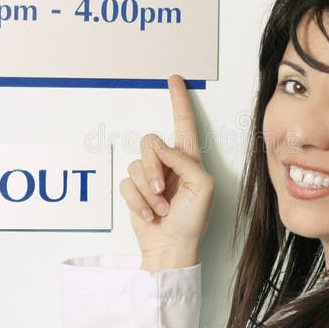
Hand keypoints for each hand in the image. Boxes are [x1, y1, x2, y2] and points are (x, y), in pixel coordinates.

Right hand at [119, 74, 214, 271]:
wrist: (172, 247)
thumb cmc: (193, 220)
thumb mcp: (202, 187)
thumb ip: (184, 161)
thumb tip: (161, 148)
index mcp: (188, 158)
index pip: (184, 123)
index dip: (179, 101)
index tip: (175, 79)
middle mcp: (168, 163)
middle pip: (149, 143)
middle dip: (153, 168)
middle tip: (163, 191)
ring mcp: (150, 177)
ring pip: (136, 165)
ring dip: (147, 191)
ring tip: (160, 209)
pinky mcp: (134, 191)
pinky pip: (126, 183)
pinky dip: (137, 201)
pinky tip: (148, 214)